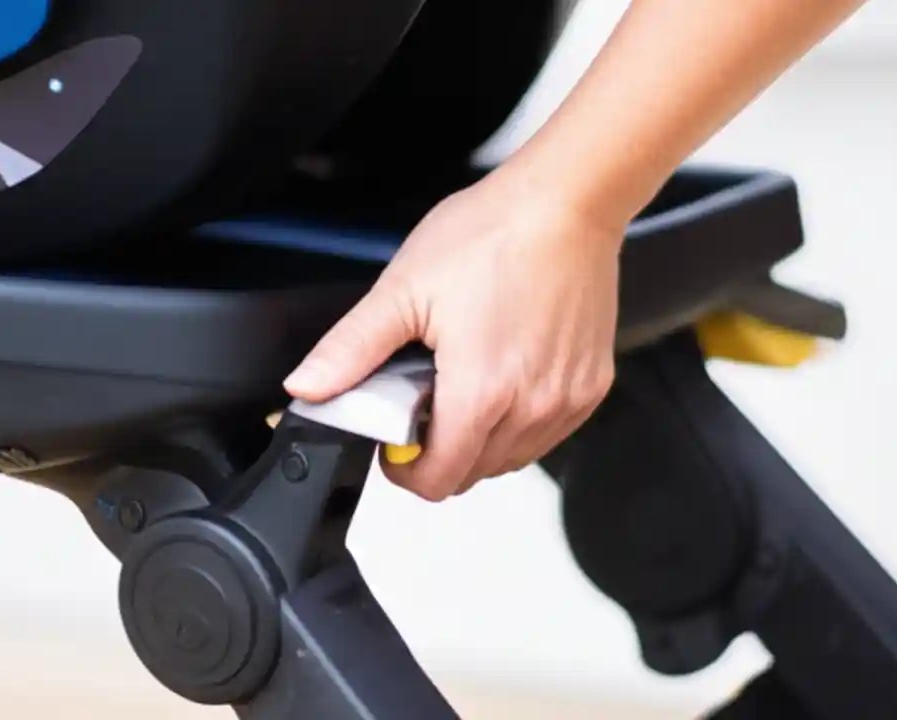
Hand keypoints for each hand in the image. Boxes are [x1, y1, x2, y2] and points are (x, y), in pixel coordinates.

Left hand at [283, 169, 622, 500]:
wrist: (566, 202)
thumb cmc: (494, 234)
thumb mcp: (403, 288)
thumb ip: (350, 349)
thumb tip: (305, 388)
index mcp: (480, 393)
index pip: (438, 481)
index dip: (405, 469)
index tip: (396, 440)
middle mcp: (531, 408)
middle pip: (472, 474)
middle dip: (440, 448)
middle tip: (428, 393)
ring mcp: (567, 401)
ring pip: (510, 458)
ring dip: (480, 438)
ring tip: (467, 377)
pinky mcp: (591, 389)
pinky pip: (546, 434)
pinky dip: (519, 420)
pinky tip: (505, 372)